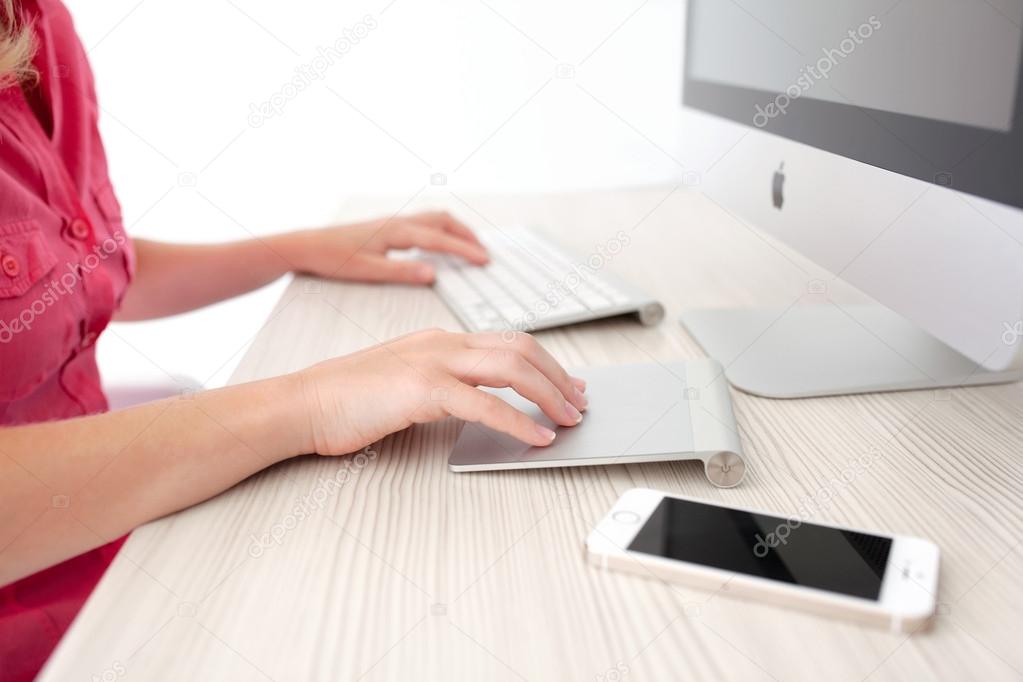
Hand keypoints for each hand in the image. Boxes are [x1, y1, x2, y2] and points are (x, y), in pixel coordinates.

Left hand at [280, 211, 488, 284]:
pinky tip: (438, 243)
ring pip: (434, 218)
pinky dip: (440, 230)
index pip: (440, 240)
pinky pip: (423, 222)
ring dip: (455, 229)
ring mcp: (393, 222)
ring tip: (468, 245)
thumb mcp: (369, 271)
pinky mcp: (387, 227)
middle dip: (467, 235)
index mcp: (397, 232)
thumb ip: (403, 272)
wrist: (307, 245)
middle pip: (443, 220)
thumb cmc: (333, 258)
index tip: (484, 260)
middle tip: (483, 252)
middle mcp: (399, 222)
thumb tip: (433, 274)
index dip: (465, 250)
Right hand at [293, 329, 587, 455]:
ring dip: (548, 394)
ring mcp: (433, 361)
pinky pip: (485, 403)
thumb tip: (479, 403)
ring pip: (511, 367)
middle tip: (579, 403)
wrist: (305, 403)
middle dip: (558, 376)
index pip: (507, 341)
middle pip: (520, 348)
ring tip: (568, 419)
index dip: (546, 362)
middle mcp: (442, 342)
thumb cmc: (348, 399)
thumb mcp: (404, 382)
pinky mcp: (422, 388)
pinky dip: (518, 420)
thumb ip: (442, 384)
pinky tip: (536, 437)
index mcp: (440, 339)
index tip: (568, 384)